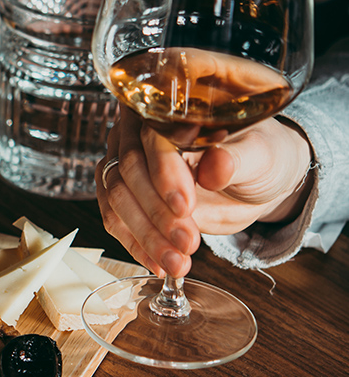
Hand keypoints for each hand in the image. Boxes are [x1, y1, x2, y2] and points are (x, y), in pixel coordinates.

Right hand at [96, 108, 314, 275]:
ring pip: (117, 199)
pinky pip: (115, 220)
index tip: (186, 207)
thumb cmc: (261, 157)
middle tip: (187, 242)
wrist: (256, 183)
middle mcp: (139, 134)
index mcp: (171, 113)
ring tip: (177, 262)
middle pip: (128, 172)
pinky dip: (136, 245)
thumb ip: (237, 158)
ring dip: (145, 235)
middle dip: (155, 214)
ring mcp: (128, 166)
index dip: (164, 174)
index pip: (152, 139)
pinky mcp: (126, 196)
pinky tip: (159, 263)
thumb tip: (215, 166)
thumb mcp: (262, 155)